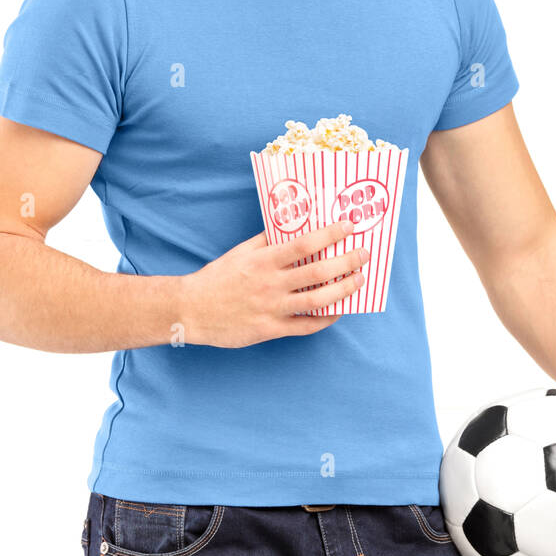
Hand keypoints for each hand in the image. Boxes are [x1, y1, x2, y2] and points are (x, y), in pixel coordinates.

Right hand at [181, 219, 368, 347]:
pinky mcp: (271, 329)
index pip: (305, 243)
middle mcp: (271, 283)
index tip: (349, 227)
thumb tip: (290, 226)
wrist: (192, 310)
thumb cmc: (217, 278)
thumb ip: (266, 240)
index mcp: (263, 260)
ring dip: (344, 290)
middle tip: (364, 255)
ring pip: (318, 300)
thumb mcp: (240, 252)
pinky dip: (326, 318)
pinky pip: (306, 326)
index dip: (331, 235)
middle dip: (347, 262)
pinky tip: (338, 311)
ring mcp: (273, 308)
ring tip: (359, 280)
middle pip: (319, 272)